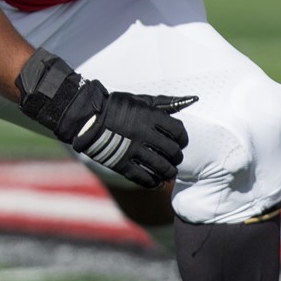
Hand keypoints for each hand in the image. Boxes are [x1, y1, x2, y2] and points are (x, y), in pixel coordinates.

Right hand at [17, 48, 191, 186]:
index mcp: (150, 116)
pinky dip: (153, 182)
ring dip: (169, 171)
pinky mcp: (121, 164)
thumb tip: (192, 99)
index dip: (183, 139)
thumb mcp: (142, 100)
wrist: (87, 118)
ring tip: (169, 172)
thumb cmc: (117, 106)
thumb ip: (166, 103)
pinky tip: (156, 181)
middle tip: (175, 159)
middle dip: (177, 157)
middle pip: (172, 151)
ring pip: (161, 167)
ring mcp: (132, 150)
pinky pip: (143, 177)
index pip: (178, 131)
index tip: (180, 142)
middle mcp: (143, 134)